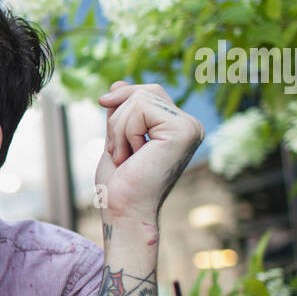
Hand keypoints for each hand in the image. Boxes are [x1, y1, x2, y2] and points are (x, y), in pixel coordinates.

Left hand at [96, 81, 204, 224]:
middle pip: (144, 92)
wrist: (123, 211)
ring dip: (118, 129)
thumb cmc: (120, 184)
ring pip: (139, 99)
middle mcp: (190, 126)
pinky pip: (141, 108)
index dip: (121, 101)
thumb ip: (122, 113)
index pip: (147, 93)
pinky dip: (125, 132)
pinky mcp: (184, 131)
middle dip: (117, 117)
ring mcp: (190, 128)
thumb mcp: (117, 138)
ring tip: (126, 158)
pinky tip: (133, 157)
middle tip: (117, 151)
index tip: (106, 122)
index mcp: (178, 128)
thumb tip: (117, 84)